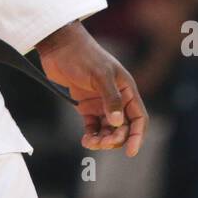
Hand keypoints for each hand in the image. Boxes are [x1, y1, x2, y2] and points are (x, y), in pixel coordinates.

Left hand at [37, 22, 146, 156]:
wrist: (59, 45)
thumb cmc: (82, 55)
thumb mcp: (99, 74)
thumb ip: (111, 98)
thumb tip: (118, 122)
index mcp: (126, 89)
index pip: (138, 117)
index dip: (137, 136)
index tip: (130, 151)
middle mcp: (116, 98)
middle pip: (123, 127)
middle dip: (115, 139)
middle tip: (101, 143)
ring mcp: (101, 102)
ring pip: (108, 129)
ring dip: (102, 139)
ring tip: (90, 143)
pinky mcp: (85, 105)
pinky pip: (93, 126)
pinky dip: (91, 135)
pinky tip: (86, 140)